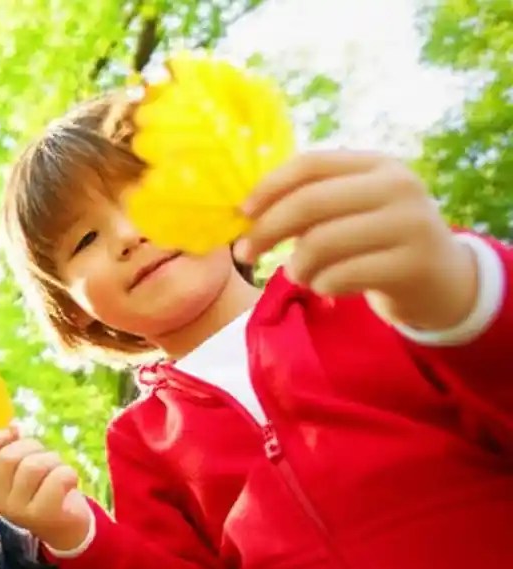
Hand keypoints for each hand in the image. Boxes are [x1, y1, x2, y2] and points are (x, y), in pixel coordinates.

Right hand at [0, 438, 91, 552]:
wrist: (67, 529)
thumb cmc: (45, 492)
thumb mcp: (25, 470)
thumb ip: (16, 449)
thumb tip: (14, 425)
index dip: (4, 438)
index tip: (18, 434)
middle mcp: (1, 502)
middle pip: (10, 456)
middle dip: (34, 448)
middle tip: (47, 459)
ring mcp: (22, 510)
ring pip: (34, 465)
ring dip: (54, 461)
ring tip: (59, 472)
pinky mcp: (46, 514)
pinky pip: (58, 478)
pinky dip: (68, 473)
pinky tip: (69, 484)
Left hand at [238, 150, 476, 331]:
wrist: (444, 281)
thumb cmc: (380, 242)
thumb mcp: (354, 209)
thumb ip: (311, 202)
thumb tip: (246, 213)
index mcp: (377, 164)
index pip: (310, 164)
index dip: (268, 187)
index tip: (242, 213)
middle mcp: (397, 187)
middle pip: (310, 202)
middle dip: (266, 230)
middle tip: (245, 253)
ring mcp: (409, 225)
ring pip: (320, 243)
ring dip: (296, 265)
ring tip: (300, 273)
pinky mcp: (411, 265)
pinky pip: (339, 276)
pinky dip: (320, 285)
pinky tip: (328, 286)